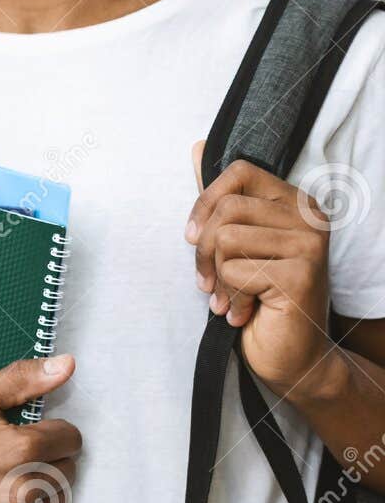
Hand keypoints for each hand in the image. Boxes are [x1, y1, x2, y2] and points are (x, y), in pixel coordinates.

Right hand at [0, 357, 80, 502]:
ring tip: (5, 485)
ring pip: (59, 502)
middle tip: (7, 461)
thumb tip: (67, 364)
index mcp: (23, 449)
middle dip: (45, 462)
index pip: (71, 439)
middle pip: (67, 471)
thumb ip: (22, 379)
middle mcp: (26, 490)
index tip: (22, 437)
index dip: (49, 434)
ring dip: (41, 493)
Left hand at [186, 146, 333, 398]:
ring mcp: (310, 244)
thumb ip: (219, 200)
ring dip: (216, 277)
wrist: (289, 355)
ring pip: (227, 240)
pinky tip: (243, 312)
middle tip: (208, 282)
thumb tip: (197, 148)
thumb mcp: (235, 245)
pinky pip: (236, 271)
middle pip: (227, 210)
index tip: (192, 236)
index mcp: (295, 203)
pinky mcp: (301, 274)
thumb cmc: (258, 298)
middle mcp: (310, 218)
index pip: (240, 171)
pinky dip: (230, 297)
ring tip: (227, 298)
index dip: (205, 201)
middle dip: (203, 251)